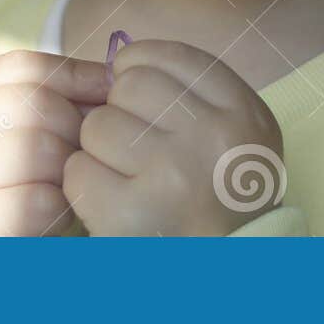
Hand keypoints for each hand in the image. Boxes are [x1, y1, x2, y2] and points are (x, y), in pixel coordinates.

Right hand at [0, 50, 109, 235]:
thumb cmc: (12, 200)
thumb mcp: (25, 141)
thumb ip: (54, 103)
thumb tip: (109, 75)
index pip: (19, 65)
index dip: (71, 73)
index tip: (107, 87)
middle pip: (30, 102)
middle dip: (74, 127)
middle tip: (88, 155)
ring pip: (36, 148)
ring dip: (68, 173)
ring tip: (66, 190)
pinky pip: (38, 201)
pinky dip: (59, 213)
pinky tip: (51, 222)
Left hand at [63, 39, 285, 235]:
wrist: (234, 266)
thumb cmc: (223, 197)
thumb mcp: (238, 133)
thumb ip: (194, 92)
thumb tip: (120, 61)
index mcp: (243, 112)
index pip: (170, 56)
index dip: (138, 66)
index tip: (136, 92)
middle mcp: (213, 137)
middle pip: (128, 87)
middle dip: (119, 111)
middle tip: (134, 145)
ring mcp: (173, 175)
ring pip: (98, 126)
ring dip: (99, 150)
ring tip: (125, 176)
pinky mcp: (133, 215)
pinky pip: (79, 172)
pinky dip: (85, 187)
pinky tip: (110, 202)